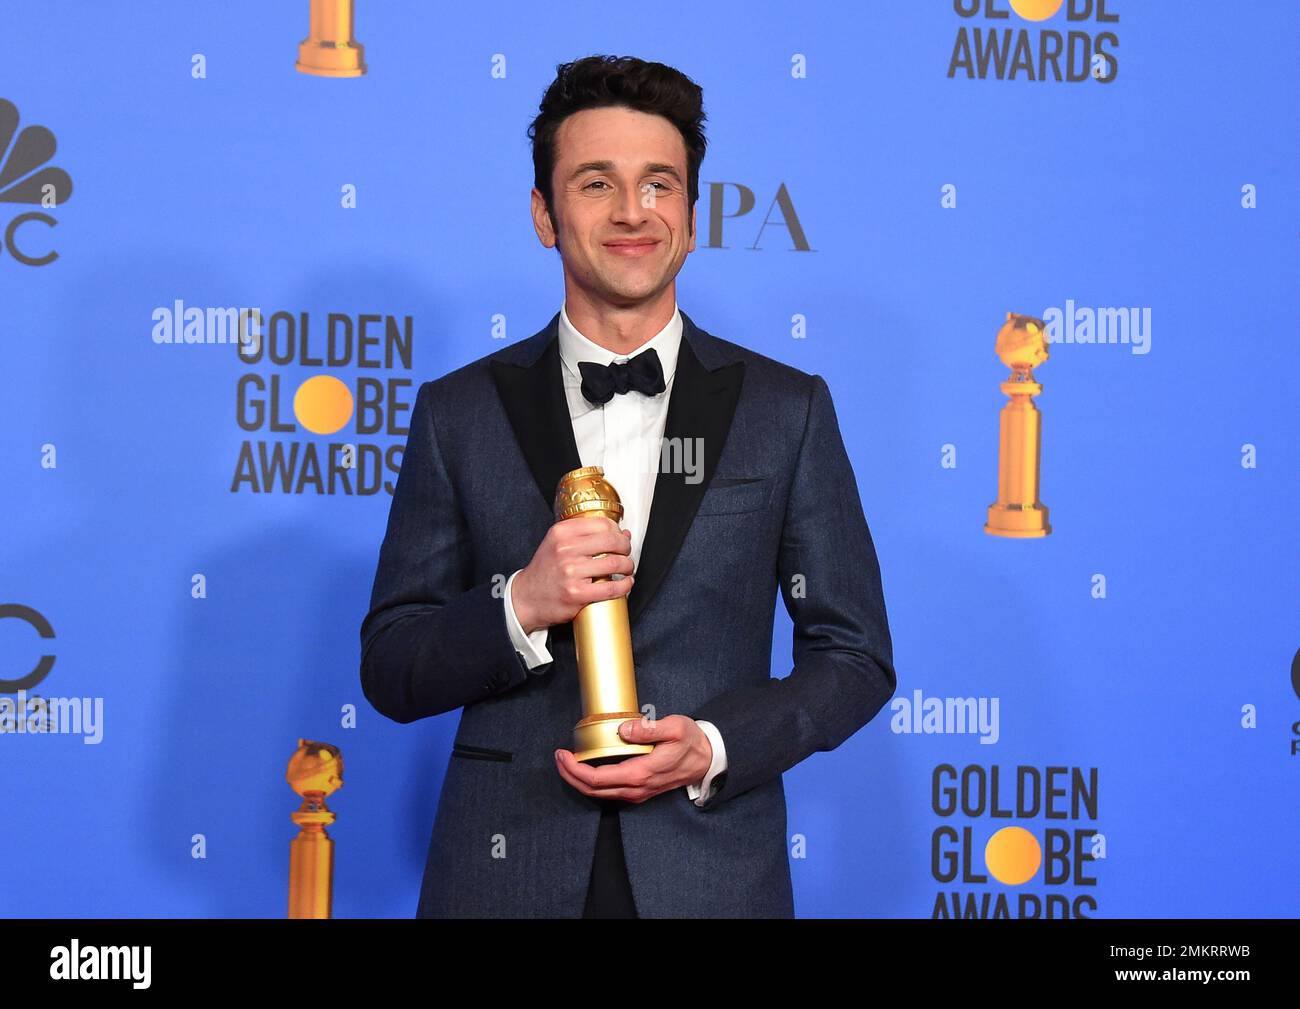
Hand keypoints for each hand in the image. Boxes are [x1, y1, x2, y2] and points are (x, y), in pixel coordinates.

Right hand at [512, 516, 633, 633]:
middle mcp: (565, 549)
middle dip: (626, 548)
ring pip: (615, 564)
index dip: (617, 531)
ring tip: (627, 569)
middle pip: (612, 541)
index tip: (619, 539)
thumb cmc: (546, 571)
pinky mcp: (577, 594)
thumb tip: (623, 533)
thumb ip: (586, 536)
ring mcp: (571, 572)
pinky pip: (611, 588)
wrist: (526, 598)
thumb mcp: (557, 544)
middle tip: (626, 554)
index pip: (602, 523)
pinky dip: (625, 586)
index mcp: (561, 532)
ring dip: (628, 566)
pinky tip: (626, 584)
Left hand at [554, 715, 713, 803]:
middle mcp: (636, 788)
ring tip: (566, 762)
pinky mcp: (639, 790)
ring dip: (579, 780)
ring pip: (599, 794)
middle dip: (570, 775)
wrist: (706, 760)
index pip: (597, 778)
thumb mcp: (675, 728)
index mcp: (640, 773)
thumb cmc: (691, 742)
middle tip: (558, 757)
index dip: (575, 769)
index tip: (563, 754)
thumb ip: (649, 729)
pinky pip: (608, 791)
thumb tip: (624, 729)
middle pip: (592, 790)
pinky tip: (586, 769)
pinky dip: (592, 783)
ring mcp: (637, 792)